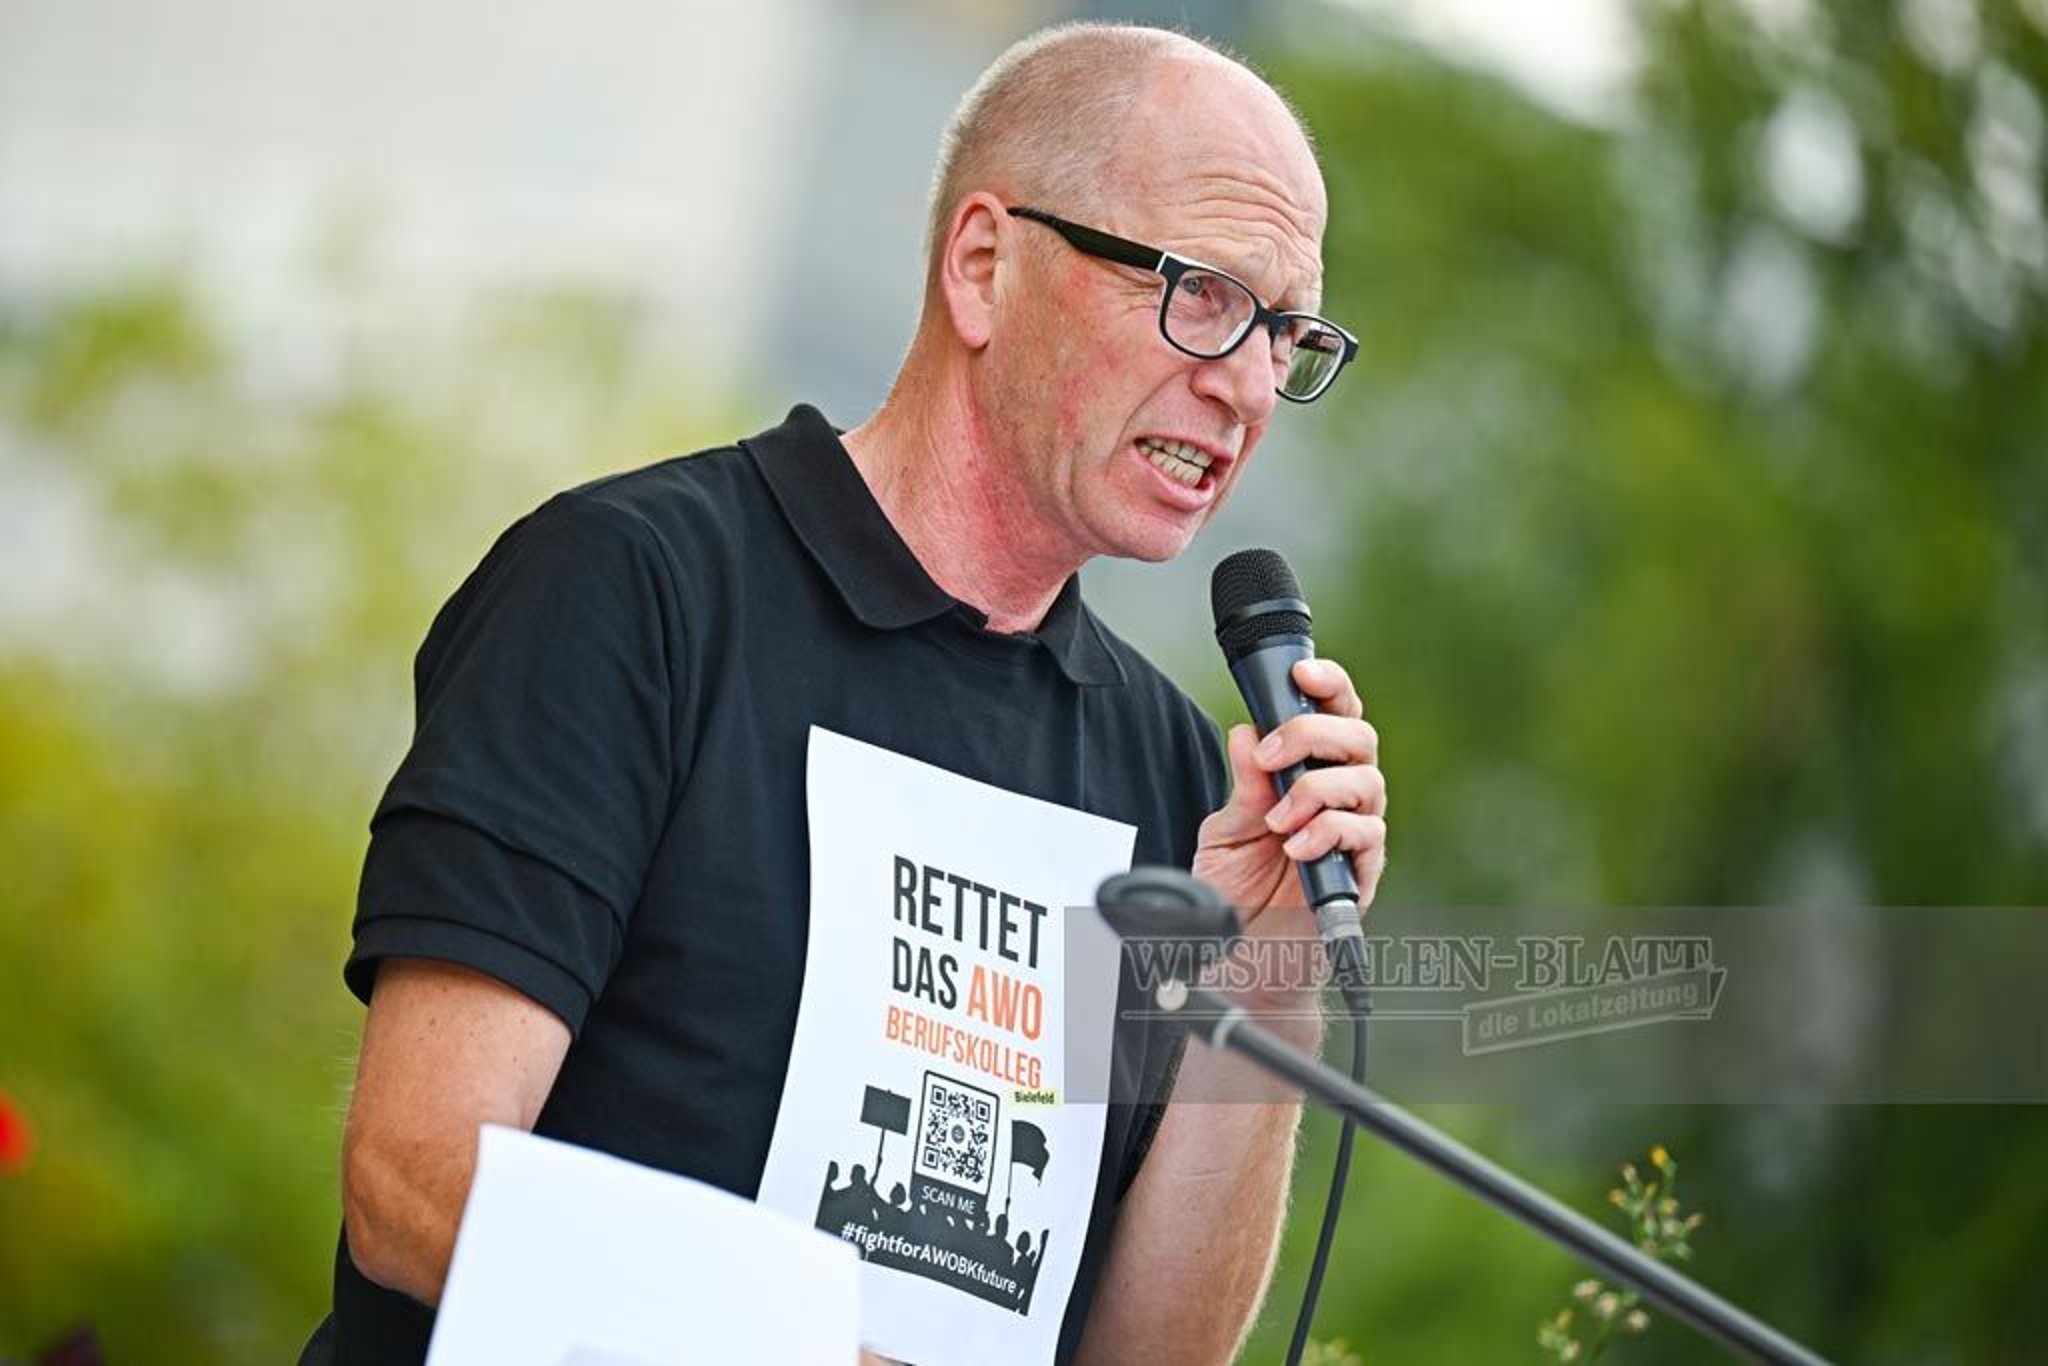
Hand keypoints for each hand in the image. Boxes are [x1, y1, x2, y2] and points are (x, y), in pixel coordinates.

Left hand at [1191, 657, 1386, 944]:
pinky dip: (1327, 832)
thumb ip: (1242, 785)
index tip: (1302, 672)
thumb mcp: (1225, 830)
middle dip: (1314, 733)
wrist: (1242, 958)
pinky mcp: (1363, 872)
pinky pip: (1365, 834)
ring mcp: (1356, 833)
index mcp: (1311, 773)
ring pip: (1367, 781)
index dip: (1329, 684)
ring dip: (1316, 790)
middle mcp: (1341, 797)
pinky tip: (1295, 847)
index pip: (1335, 714)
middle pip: (1360, 736)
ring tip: (1277, 819)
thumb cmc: (1237, 892)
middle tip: (1272, 754)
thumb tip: (1245, 733)